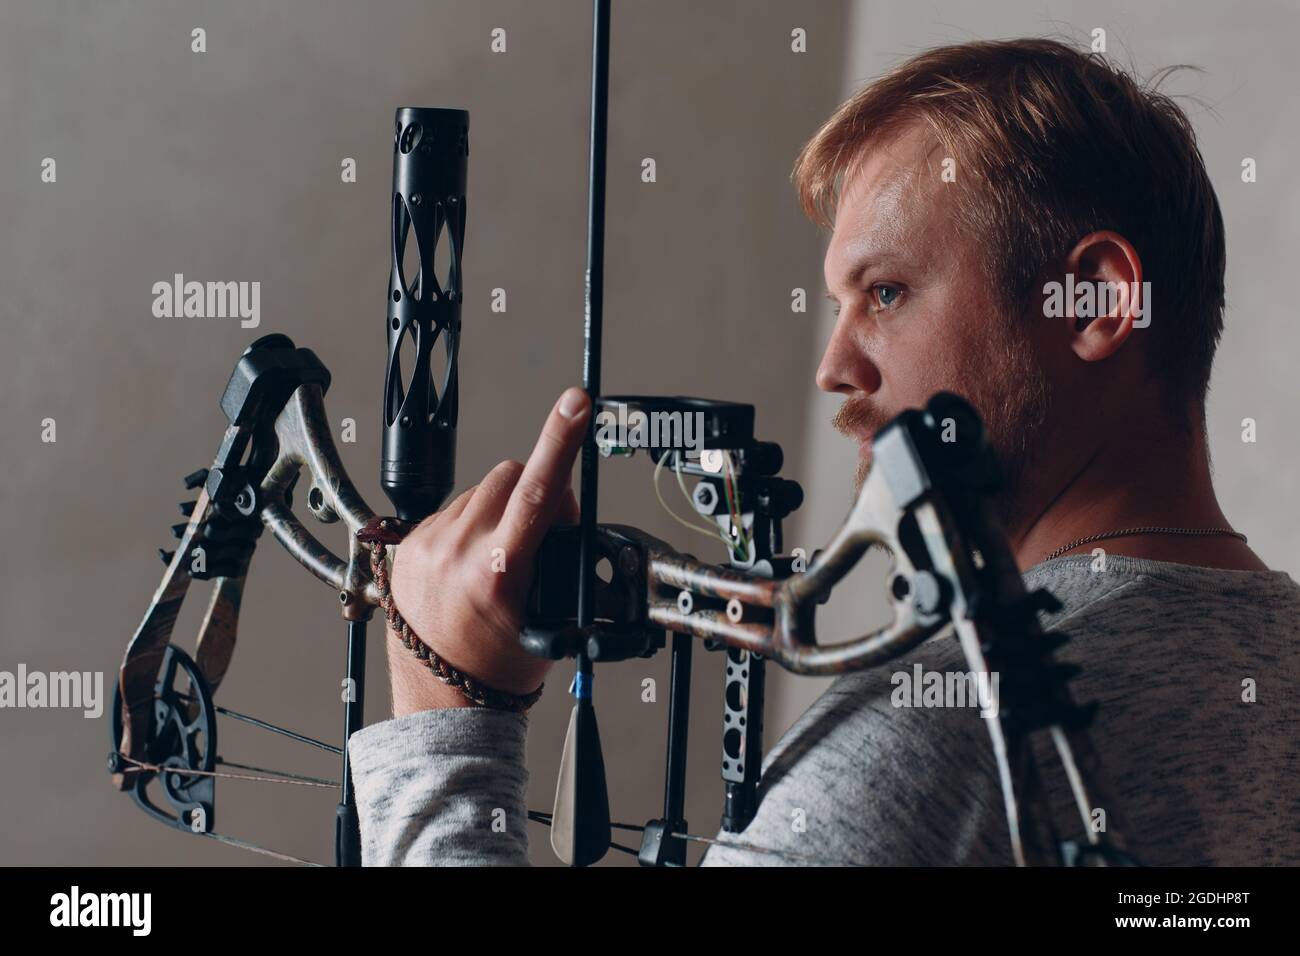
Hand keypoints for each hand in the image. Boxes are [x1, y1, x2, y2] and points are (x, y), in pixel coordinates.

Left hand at [386, 387, 589, 714]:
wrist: (442, 702)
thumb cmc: (498, 671)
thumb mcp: (548, 618)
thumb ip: (557, 560)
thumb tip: (563, 517)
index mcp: (500, 570)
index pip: (540, 490)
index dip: (562, 439)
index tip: (576, 403)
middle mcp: (459, 551)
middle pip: (513, 477)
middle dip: (537, 491)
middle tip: (544, 533)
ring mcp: (429, 546)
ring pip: (481, 489)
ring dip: (501, 507)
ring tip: (501, 556)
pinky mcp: (410, 546)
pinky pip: (451, 509)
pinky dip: (470, 523)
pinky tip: (473, 561)